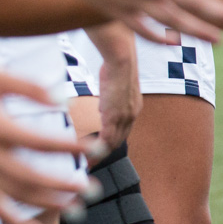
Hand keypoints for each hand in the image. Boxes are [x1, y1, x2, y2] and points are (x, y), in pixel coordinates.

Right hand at [0, 72, 90, 223]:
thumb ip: (29, 87)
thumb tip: (61, 101)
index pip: (41, 143)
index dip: (70, 149)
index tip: (97, 150)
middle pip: (32, 177)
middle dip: (65, 186)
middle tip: (95, 189)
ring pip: (16, 196)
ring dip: (48, 204)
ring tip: (77, 208)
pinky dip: (14, 221)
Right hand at [91, 26, 141, 150]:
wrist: (121, 60)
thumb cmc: (116, 66)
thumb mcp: (116, 87)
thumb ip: (110, 101)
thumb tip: (101, 108)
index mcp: (134, 108)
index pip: (123, 131)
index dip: (111, 142)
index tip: (100, 150)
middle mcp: (132, 115)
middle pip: (118, 141)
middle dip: (105, 153)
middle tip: (91, 162)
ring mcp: (124, 117)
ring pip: (112, 142)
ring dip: (99, 154)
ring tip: (88, 163)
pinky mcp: (114, 116)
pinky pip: (106, 138)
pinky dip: (97, 148)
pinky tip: (89, 155)